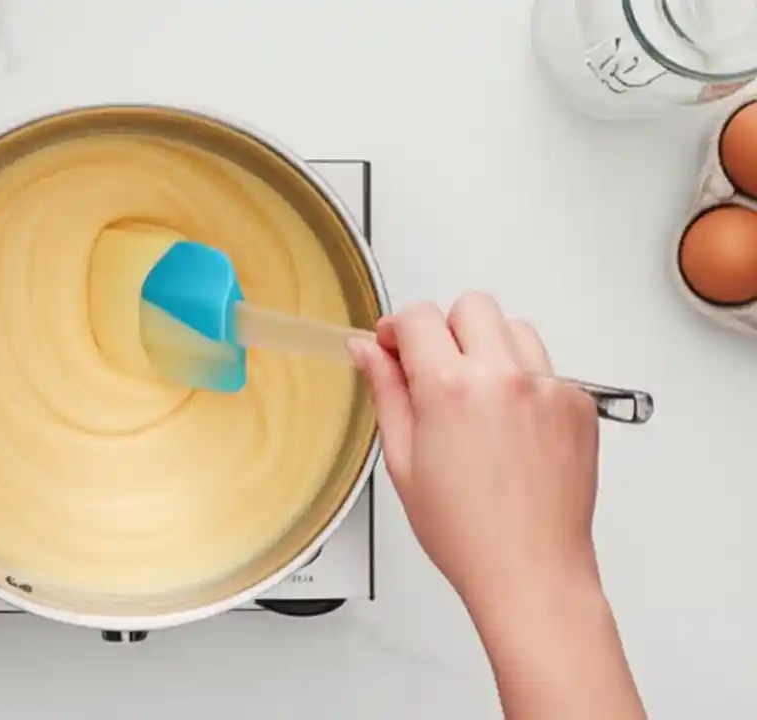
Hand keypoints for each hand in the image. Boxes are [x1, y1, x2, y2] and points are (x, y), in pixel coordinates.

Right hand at [349, 293, 644, 718]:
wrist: (531, 572)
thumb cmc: (467, 532)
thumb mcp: (403, 461)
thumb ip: (386, 393)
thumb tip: (368, 353)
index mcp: (451, 388)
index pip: (418, 318)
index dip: (396, 329)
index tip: (391, 347)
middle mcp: (504, 377)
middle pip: (471, 306)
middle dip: (445, 329)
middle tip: (433, 370)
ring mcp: (549, 387)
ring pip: (514, 328)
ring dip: (489, 347)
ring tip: (476, 398)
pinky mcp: (580, 404)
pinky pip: (547, 367)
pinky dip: (525, 382)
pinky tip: (509, 426)